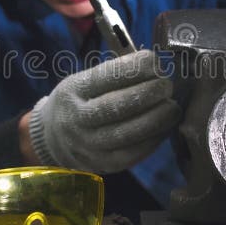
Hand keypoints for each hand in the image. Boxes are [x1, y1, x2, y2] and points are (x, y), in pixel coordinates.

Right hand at [27, 49, 181, 172]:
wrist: (53, 138)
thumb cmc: (78, 101)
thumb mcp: (83, 81)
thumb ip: (114, 75)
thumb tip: (153, 67)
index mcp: (73, 91)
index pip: (104, 77)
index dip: (132, 68)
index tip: (153, 61)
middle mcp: (77, 119)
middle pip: (115, 106)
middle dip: (147, 94)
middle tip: (166, 85)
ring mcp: (88, 145)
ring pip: (126, 133)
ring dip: (155, 119)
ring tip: (172, 107)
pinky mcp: (103, 164)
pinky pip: (132, 154)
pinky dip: (153, 140)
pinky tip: (165, 127)